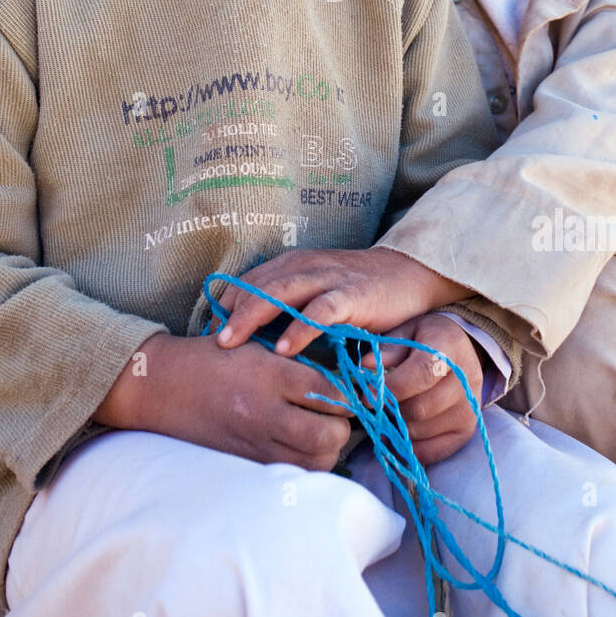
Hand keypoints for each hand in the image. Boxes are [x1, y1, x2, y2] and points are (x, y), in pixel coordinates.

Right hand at [93, 330, 355, 471]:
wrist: (162, 385)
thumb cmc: (215, 358)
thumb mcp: (258, 347)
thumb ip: (299, 365)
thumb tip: (346, 386)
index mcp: (271, 373)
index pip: (332, 393)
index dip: (351, 395)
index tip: (352, 392)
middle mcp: (266, 411)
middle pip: (331, 435)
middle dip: (342, 427)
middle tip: (335, 415)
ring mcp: (255, 442)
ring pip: (316, 462)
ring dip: (326, 449)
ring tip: (318, 431)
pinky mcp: (245, 463)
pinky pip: (292, 474)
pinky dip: (304, 464)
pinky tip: (298, 447)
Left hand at [211, 246, 469, 357]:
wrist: (407, 275)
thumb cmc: (357, 293)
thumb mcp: (315, 296)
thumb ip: (287, 310)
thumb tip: (250, 340)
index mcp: (291, 267)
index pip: (248, 284)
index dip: (227, 308)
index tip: (208, 337)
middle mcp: (304, 267)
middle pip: (257, 286)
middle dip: (230, 313)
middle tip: (210, 342)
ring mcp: (327, 279)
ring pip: (281, 294)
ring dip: (253, 317)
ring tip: (231, 342)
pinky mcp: (351, 295)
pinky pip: (320, 311)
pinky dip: (300, 329)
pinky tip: (284, 349)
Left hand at [359, 312, 485, 464]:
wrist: (461, 350)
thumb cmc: (426, 340)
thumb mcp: (407, 332)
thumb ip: (388, 348)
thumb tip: (365, 366)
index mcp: (450, 347)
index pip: (422, 373)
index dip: (392, 387)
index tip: (366, 394)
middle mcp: (467, 380)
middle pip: (421, 408)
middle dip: (391, 409)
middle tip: (376, 404)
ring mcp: (469, 408)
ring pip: (422, 430)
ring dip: (398, 427)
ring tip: (389, 413)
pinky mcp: (466, 430)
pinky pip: (433, 451)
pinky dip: (410, 447)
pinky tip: (398, 433)